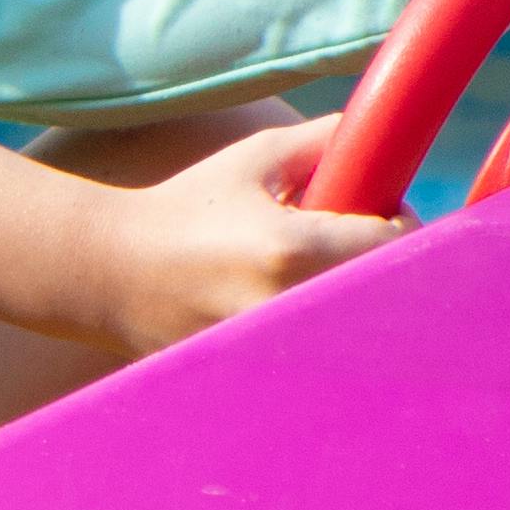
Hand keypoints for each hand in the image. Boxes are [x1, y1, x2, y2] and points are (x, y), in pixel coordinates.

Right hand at [74, 109, 391, 355]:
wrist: (111, 272)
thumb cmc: (185, 206)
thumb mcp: (253, 159)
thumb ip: (322, 140)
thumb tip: (379, 134)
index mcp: (294, 249)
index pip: (395, 244)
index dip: (399, 223)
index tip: (381, 209)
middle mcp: (291, 306)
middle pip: (384, 295)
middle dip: (382, 267)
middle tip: (353, 244)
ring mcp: (275, 350)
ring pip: (354, 330)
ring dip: (352, 301)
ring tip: (314, 274)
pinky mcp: (262, 375)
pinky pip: (319, 353)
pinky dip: (319, 329)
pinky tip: (288, 307)